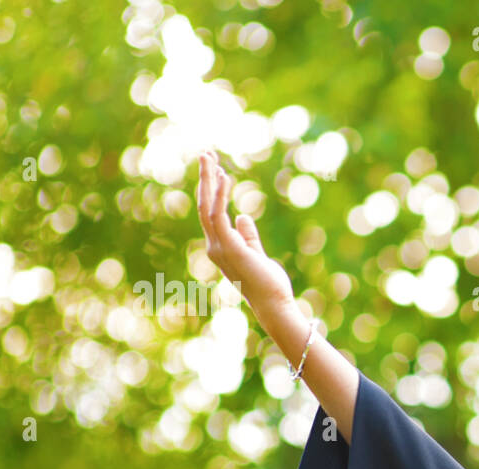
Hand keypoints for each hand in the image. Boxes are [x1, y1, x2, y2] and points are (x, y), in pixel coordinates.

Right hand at [196, 150, 295, 319]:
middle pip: (203, 205)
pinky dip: (219, 195)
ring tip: (210, 157)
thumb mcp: (257, 253)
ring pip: (206, 207)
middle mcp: (214, 246)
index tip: (218, 169)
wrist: (275, 304)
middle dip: (205, 178)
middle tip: (206, 153)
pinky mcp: (229, 246)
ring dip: (208, 181)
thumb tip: (242, 216)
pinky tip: (225, 178)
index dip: (211, 189)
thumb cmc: (268, 283)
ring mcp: (219, 247)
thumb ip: (248, 235)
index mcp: (219, 247)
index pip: (210, 213)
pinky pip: (218, 215)